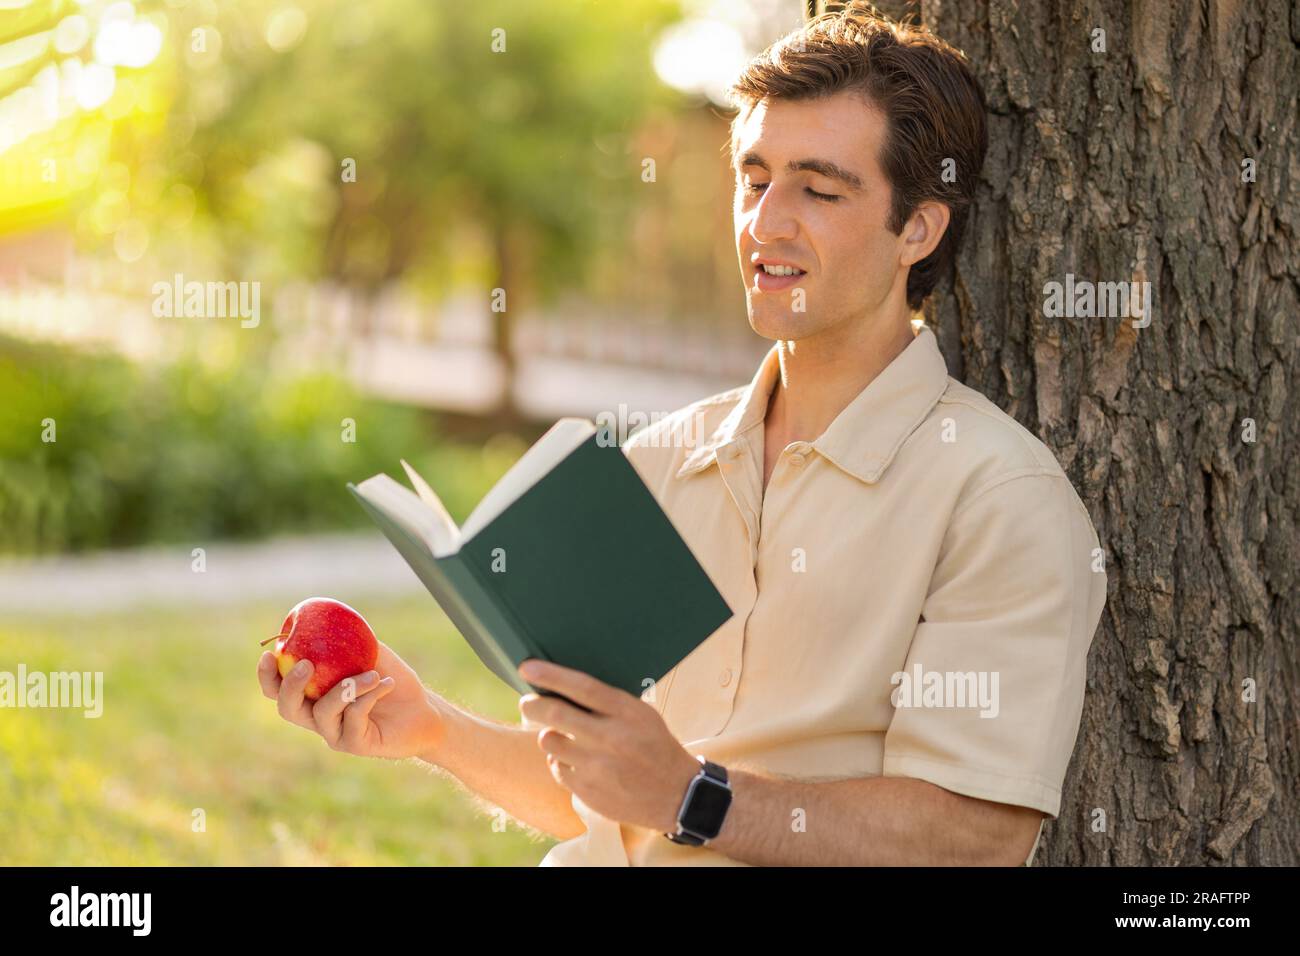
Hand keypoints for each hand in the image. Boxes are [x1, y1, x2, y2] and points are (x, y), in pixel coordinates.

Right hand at [258, 641, 444, 759]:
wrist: (423, 709)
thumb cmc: (391, 679)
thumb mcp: (368, 653)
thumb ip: (345, 639)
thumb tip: (324, 615)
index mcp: (312, 696)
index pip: (277, 691)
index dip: (267, 676)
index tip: (269, 654)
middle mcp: (318, 718)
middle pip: (287, 708)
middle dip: (290, 685)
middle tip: (306, 665)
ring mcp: (335, 734)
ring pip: (322, 712)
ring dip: (347, 687)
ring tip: (373, 673)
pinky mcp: (355, 744)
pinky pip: (353, 718)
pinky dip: (369, 696)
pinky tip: (386, 684)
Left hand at [516, 660, 699, 832]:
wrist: (674, 794)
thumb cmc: (654, 745)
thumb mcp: (642, 714)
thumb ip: (608, 703)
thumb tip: (563, 687)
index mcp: (626, 712)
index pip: (582, 687)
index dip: (551, 675)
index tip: (527, 667)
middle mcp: (610, 738)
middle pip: (555, 714)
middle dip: (532, 704)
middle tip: (526, 701)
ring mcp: (597, 767)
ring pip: (549, 742)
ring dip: (549, 735)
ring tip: (559, 735)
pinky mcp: (588, 790)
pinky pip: (557, 768)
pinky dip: (560, 762)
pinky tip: (576, 761)